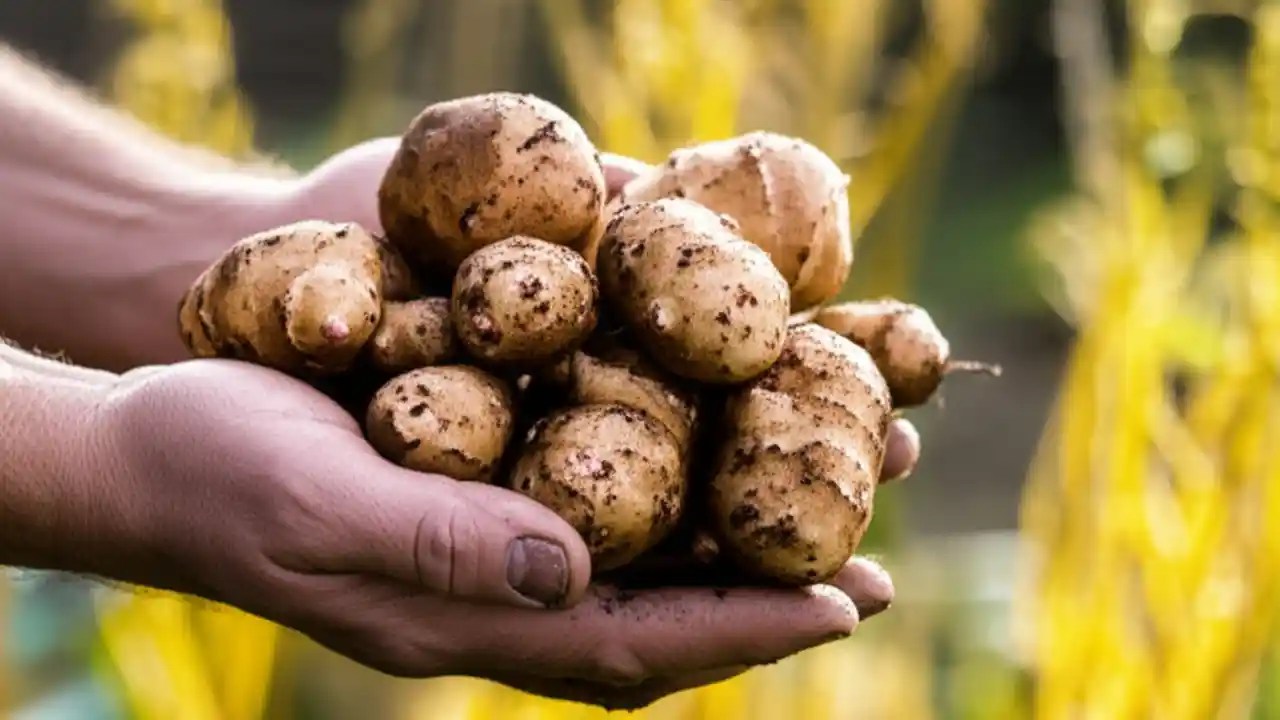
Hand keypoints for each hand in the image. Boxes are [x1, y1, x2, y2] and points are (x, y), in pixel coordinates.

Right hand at [92, 359, 912, 710]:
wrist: (149, 449)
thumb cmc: (216, 474)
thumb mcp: (317, 508)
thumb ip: (440, 545)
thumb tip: (572, 567)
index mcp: (462, 621)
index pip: (628, 647)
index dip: (737, 632)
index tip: (840, 607)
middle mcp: (492, 596)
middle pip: (656, 613)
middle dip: (762, 599)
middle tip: (873, 571)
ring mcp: (484, 550)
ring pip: (635, 563)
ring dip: (728, 544)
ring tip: (818, 510)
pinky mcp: (471, 490)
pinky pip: (591, 504)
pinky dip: (661, 491)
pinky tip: (701, 452)